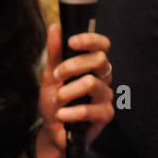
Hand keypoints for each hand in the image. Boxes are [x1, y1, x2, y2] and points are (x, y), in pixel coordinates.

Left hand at [36, 23, 115, 157]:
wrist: (54, 130)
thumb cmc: (56, 101)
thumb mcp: (50, 75)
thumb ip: (55, 53)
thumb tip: (56, 26)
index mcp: (93, 65)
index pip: (102, 45)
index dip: (90, 40)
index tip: (72, 42)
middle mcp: (104, 78)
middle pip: (99, 60)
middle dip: (72, 66)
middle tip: (57, 76)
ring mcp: (106, 96)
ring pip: (91, 83)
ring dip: (67, 91)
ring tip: (57, 100)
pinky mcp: (105, 115)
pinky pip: (89, 109)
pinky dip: (70, 112)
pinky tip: (61, 115)